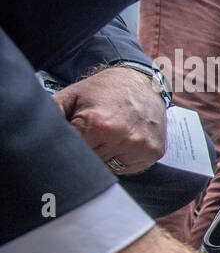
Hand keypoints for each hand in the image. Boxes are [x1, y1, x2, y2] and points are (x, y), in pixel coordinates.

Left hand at [52, 65, 166, 175]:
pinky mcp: (153, 152)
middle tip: (90, 134)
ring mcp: (141, 146)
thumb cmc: (104, 90)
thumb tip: (33, 135)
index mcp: (97, 123)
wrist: (142, 83)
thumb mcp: (71, 96)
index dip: (69, 147)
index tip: (72, 138)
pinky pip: (128, 168)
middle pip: (91, 162)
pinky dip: (122, 159)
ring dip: (104, 156)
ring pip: (109, 168)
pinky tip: (123, 141)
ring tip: (108, 136)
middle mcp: (123, 137)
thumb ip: (50, 115)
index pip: (73, 152)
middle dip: (87, 151)